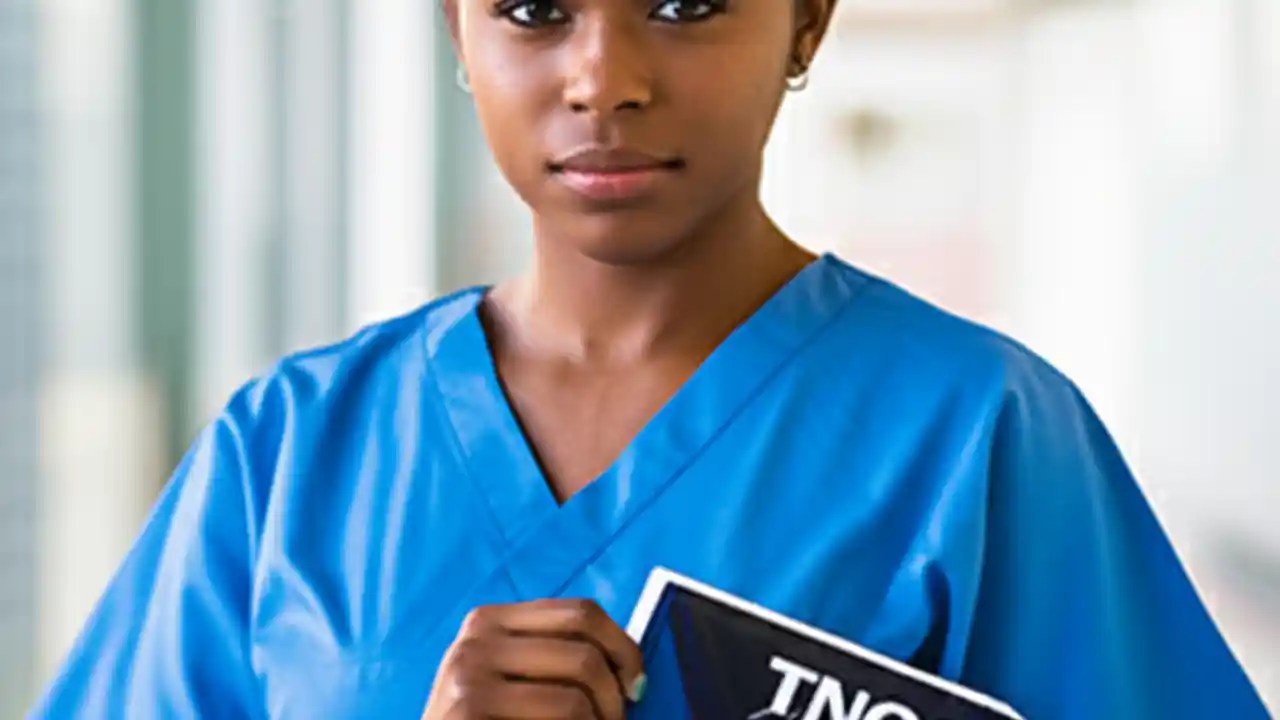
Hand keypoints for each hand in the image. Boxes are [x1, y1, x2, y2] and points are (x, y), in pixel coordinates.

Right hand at [422, 599, 647, 719]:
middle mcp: (475, 639)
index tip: (636, 682)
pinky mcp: (467, 712)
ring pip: (576, 697)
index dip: (623, 646)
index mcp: (489, 619)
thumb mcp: (512, 678)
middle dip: (615, 695)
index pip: (581, 612)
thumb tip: (632, 666)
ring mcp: (467, 678)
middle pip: (585, 653)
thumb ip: (554, 658)